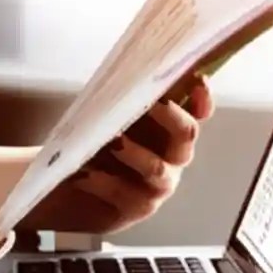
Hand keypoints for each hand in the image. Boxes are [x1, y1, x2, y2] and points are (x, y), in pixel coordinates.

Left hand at [22, 73, 214, 234]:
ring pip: (157, 168)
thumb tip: (132, 63)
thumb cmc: (94, 147)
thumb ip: (123, 97)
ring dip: (134, 153)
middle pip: (187, 135)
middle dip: (172, 117)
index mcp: (169, 132)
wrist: (69, 190)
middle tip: (153, 104)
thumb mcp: (107, 117)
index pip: (197, 112)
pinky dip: (103, 180)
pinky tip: (84, 173)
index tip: (198, 80)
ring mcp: (157, 186)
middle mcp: (172, 158)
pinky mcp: (136, 209)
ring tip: (113, 142)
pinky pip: (124, 193)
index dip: (203, 98)